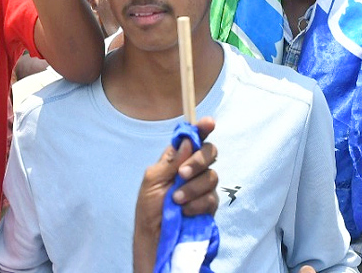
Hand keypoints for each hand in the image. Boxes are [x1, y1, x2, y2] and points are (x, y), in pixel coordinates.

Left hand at [133, 118, 218, 270]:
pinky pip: (212, 198)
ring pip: (211, 176)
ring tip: (175, 201)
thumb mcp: (152, 180)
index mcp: (178, 159)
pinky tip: (185, 211)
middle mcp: (193, 170)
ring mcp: (203, 187)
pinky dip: (196, 204)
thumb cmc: (149, 208)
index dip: (202, 128)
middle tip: (182, 174)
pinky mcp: (209, 205)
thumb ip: (171, 161)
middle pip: (209, 152)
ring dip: (192, 188)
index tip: (208, 123)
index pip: (193, 139)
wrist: (154, 238)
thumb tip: (189, 140)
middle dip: (198, 161)